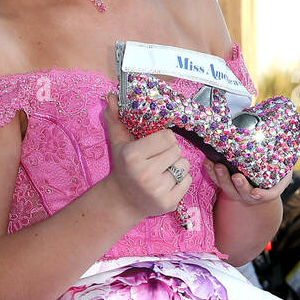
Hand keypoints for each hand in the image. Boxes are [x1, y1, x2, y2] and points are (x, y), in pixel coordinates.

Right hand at [103, 96, 192, 216]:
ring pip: (184, 165)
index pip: (168, 137)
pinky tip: (166, 183)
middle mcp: (145, 174)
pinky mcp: (168, 203)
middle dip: (169, 152)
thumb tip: (111, 95)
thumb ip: (115, 118)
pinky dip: (181, 180)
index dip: (163, 139)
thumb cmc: (124, 166)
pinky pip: (188, 180)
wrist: (123, 200)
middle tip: (156, 159)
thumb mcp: (118, 143)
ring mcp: (157, 190)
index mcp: (133, 156)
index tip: (154, 145)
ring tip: (161, 171)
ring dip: (176, 166)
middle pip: (177, 150)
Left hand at [208, 119, 299, 204]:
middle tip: (235, 176)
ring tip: (217, 165)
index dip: (263, 196)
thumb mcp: (295, 147)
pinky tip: (207, 161)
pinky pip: (218, 181)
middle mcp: (257, 189)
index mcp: (275, 183)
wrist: (263, 165)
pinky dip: (211, 173)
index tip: (255, 192)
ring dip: (222, 179)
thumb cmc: (280, 155)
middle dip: (239, 187)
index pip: (271, 194)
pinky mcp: (228, 182)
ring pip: (229, 189)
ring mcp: (241, 188)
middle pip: (246, 194)